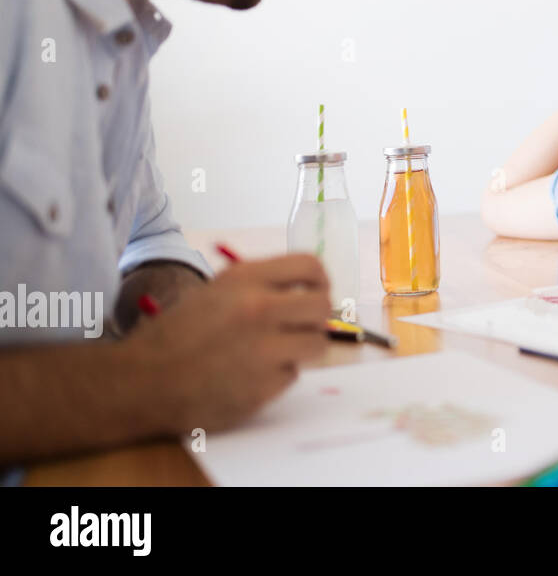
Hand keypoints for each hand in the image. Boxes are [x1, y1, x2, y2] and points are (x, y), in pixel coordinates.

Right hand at [121, 253, 331, 433]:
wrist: (139, 382)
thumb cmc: (175, 335)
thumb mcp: (215, 292)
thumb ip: (259, 287)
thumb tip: (305, 291)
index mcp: (245, 278)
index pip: (310, 265)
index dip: (320, 280)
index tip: (317, 292)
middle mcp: (259, 308)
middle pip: (322, 306)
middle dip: (316, 317)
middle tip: (301, 327)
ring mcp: (264, 348)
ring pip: (316, 343)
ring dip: (300, 349)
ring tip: (272, 353)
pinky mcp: (264, 386)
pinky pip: (291, 375)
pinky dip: (276, 377)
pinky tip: (248, 376)